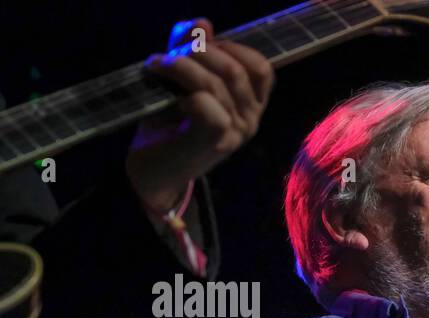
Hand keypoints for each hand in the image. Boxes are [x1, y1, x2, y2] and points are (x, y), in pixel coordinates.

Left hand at [125, 18, 273, 213]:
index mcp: (251, 104)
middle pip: (236, 70)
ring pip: (216, 84)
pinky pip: (207, 106)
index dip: (232, 47)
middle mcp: (251, 120)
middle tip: (170, 52)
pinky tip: (167, 91)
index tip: (202, 45)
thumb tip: (203, 22)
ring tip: (157, 64)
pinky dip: (184, 91)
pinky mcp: (215, 143)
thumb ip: (191, 49)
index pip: (262, 68)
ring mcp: (236, 133)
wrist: (153, 170)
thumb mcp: (181, 79)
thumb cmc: (170, 122)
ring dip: (181, 66)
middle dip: (200, 51)